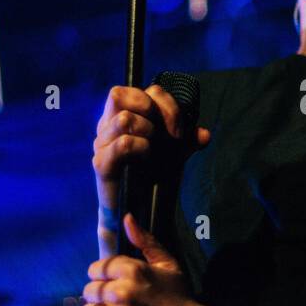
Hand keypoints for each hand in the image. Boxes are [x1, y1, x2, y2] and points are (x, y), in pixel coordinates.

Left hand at [81, 212, 215, 305]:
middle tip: (119, 301)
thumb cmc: (181, 298)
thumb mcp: (169, 265)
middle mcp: (120, 292)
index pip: (95, 268)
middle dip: (101, 294)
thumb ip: (145, 241)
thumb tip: (127, 218)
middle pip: (89, 290)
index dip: (104, 275)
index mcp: (132, 270)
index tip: (115, 282)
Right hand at [93, 83, 211, 214]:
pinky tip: (147, 159)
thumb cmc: (153, 177)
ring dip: (148, 133)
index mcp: (123, 115)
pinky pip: (124, 144)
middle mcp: (107, 125)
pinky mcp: (101, 164)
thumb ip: (188, 141)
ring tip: (153, 151)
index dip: (167, 104)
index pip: (143, 91)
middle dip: (153, 112)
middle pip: (119, 94)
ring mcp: (101, 144)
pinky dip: (142, 149)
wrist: (138, 214)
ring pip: (125, 119)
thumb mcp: (174, 153)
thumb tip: (204, 135)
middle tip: (167, 135)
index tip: (180, 130)